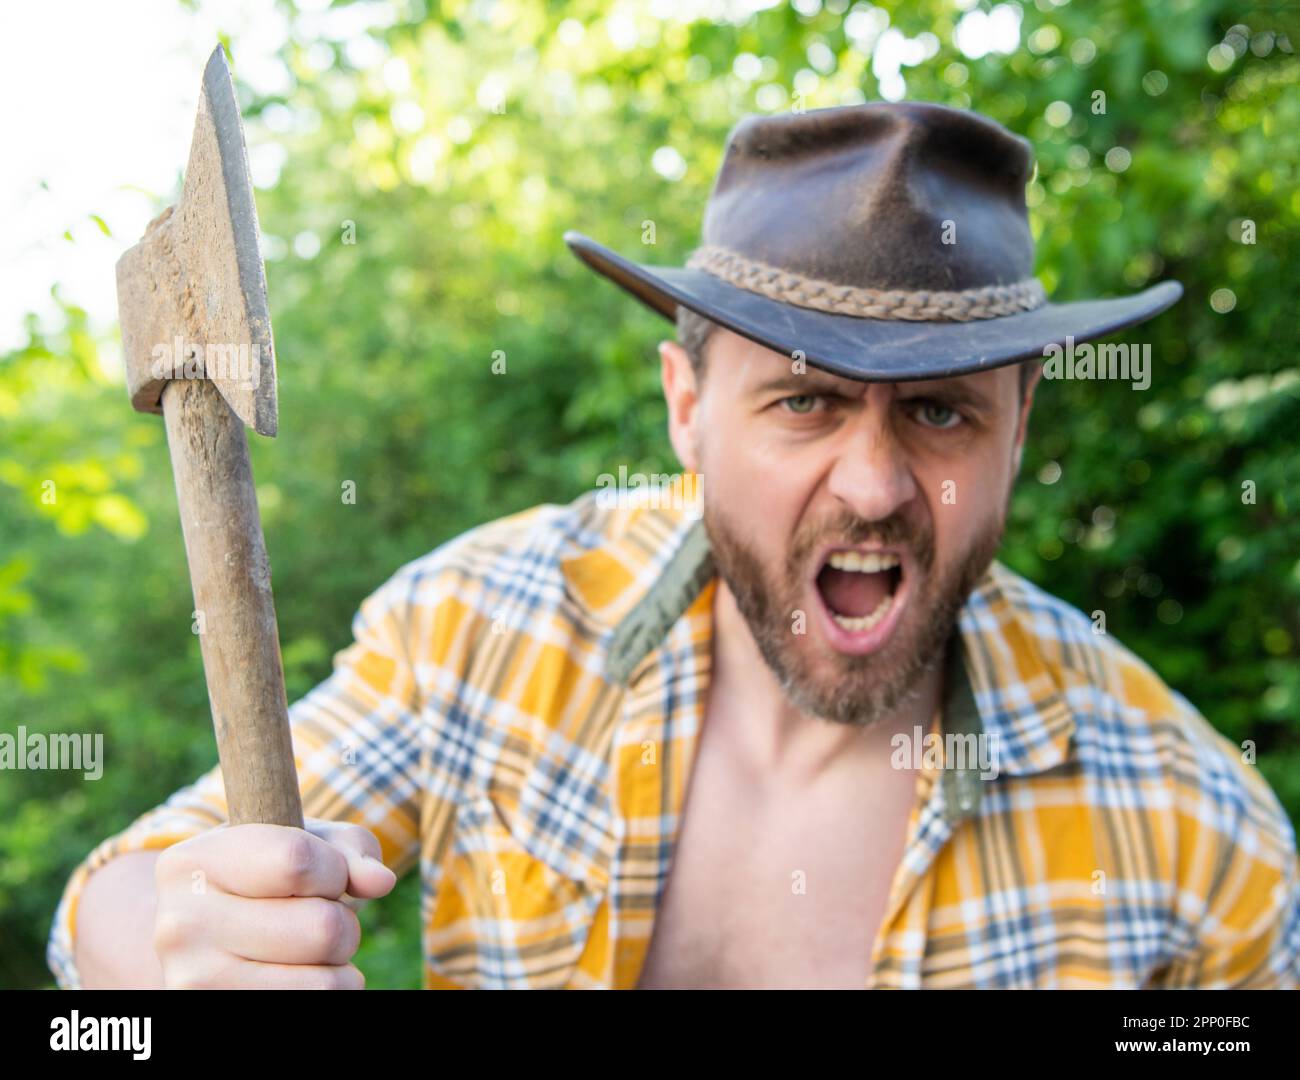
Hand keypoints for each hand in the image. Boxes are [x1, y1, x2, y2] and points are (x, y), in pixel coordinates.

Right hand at [152, 818, 396, 988]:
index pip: (298, 860)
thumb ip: (350, 851)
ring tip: (309, 949)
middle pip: (321, 927)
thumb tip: (380, 882)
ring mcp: (192, 982)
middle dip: (343, 922)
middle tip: (319, 917)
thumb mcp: (306, 843)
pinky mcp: (211, 1012)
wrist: (207, 935)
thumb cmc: (269, 877)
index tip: (324, 873)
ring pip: (323, 982)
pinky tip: (302, 976)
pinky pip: (313, 1006)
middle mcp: (180, 925)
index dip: (333, 869)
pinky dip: (329, 992)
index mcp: (193, 862)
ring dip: (338, 964)